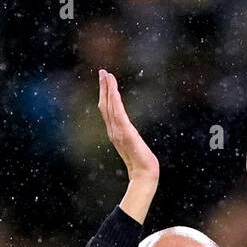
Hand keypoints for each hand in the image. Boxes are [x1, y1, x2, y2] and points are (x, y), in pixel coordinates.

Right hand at [98, 69, 157, 222]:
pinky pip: (117, 111)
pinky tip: (113, 88)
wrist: (144, 174)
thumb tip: (131, 137)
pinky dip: (114, 98)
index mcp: (115, 133)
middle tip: (102, 72)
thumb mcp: (134, 148)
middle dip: (104, 88)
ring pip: (110, 105)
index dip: (105, 96)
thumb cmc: (141, 164)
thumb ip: (130, 140)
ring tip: (106, 75)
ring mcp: (117, 131)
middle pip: (105, 105)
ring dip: (108, 89)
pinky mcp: (125, 131)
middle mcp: (113, 131)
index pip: (108, 111)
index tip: (105, 82)